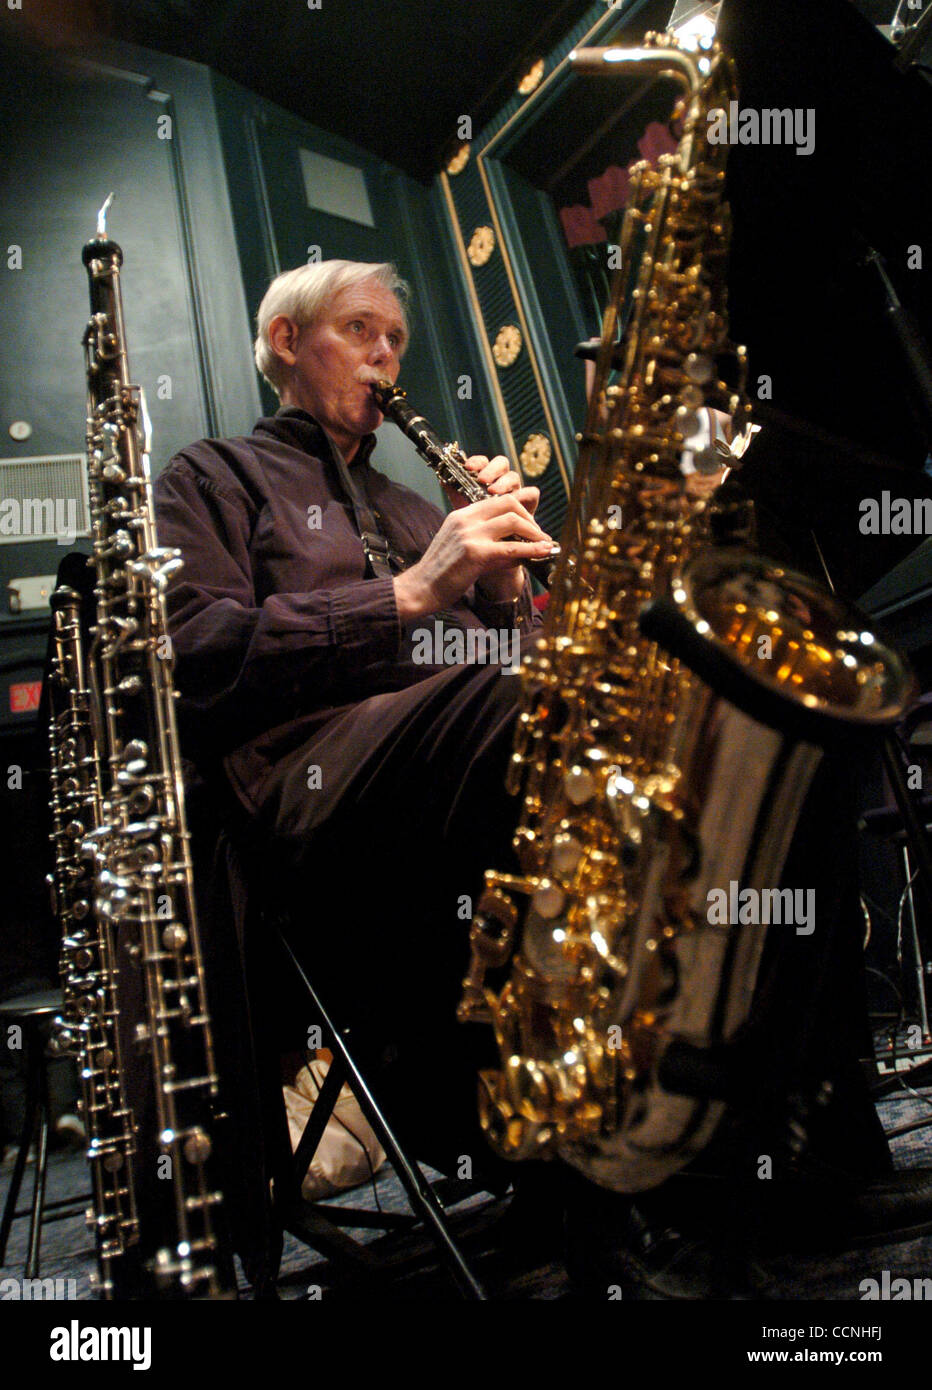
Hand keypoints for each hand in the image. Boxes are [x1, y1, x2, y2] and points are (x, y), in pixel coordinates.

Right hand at [393, 488, 552, 618]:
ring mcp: (470, 535)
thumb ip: (482, 540)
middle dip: (530, 518)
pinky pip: (511, 548)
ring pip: (513, 521)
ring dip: (535, 532)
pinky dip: (532, 549)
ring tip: (544, 544)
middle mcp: (466, 520)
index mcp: (461, 515)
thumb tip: (513, 545)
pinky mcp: (475, 554)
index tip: (530, 525)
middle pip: (508, 504)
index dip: (519, 510)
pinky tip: (543, 552)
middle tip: (540, 534)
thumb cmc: (440, 573)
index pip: (497, 501)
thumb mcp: (460, 547)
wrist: (420, 589)